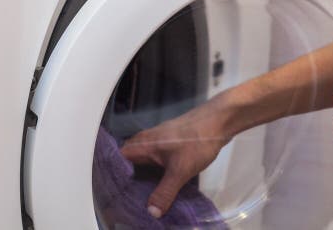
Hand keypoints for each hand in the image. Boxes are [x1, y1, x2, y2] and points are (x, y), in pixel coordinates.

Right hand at [120, 96, 232, 217]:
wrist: (219, 121)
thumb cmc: (198, 140)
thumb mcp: (180, 171)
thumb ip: (164, 192)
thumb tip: (152, 212)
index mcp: (142, 144)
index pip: (116, 160)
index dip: (113, 177)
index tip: (114, 195)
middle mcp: (146, 142)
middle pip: (128, 164)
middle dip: (128, 183)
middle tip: (128, 201)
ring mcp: (158, 143)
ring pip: (143, 164)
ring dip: (142, 180)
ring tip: (141, 199)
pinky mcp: (170, 146)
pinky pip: (155, 162)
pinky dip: (155, 175)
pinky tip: (160, 188)